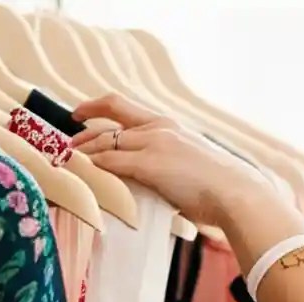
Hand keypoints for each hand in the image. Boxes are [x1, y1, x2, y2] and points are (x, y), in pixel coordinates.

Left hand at [70, 94, 278, 226]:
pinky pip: (110, 161)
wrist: (236, 193)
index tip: (82, 115)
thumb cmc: (220, 187)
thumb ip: (170, 164)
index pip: (124, 108)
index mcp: (169, 125)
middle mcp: (158, 127)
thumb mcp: (191, 164)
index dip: (97, 107)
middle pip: (109, 117)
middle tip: (67, 141)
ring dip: (83, 150)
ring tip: (69, 159)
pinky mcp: (148, 164)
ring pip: (105, 141)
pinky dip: (93, 166)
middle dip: (83, 126)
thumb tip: (157, 182)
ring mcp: (153, 144)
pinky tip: (84, 172)